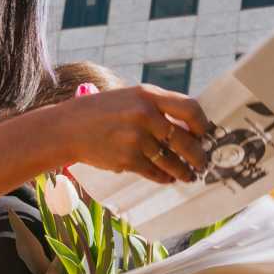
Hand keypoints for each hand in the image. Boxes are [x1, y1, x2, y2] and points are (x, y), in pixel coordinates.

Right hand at [47, 85, 210, 183]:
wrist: (68, 128)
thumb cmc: (103, 111)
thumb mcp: (131, 98)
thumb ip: (158, 107)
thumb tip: (190, 126)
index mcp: (148, 95)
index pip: (190, 109)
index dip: (203, 125)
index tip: (205, 135)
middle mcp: (144, 116)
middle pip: (186, 141)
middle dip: (199, 156)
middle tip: (203, 163)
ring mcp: (136, 139)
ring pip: (172, 161)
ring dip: (184, 172)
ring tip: (189, 176)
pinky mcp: (127, 159)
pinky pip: (155, 172)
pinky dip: (164, 177)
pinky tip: (168, 178)